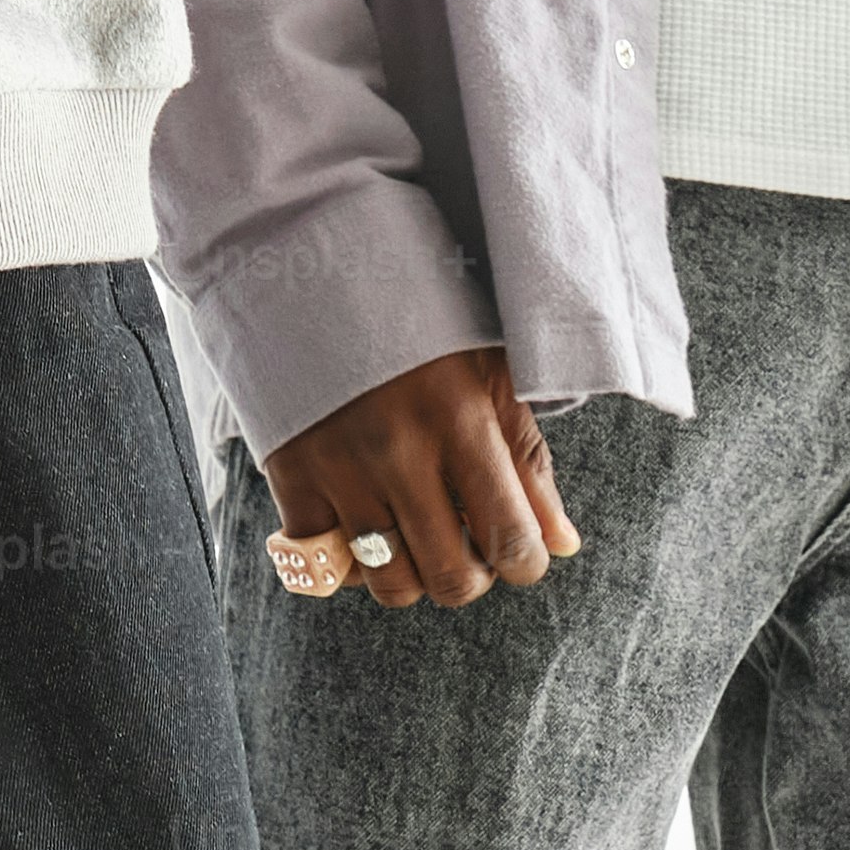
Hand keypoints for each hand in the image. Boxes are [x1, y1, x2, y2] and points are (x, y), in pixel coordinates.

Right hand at [257, 345, 580, 606]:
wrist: (308, 266)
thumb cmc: (415, 313)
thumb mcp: (487, 366)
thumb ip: (525, 458)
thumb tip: (561, 545)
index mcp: (461, 418)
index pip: (511, 540)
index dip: (524, 562)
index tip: (518, 550)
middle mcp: (400, 450)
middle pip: (451, 579)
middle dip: (471, 575)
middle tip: (467, 544)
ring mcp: (339, 466)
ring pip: (389, 583)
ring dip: (411, 572)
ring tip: (414, 533)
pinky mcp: (289, 473)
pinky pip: (321, 563)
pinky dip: (345, 560)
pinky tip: (361, 523)